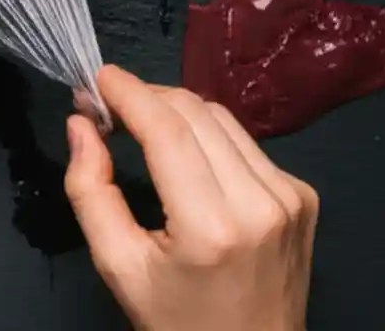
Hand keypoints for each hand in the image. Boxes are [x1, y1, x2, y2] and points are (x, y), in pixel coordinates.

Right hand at [65, 66, 317, 330]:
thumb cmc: (177, 323)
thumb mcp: (120, 268)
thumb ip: (90, 192)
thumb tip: (80, 125)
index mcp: (211, 226)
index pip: (167, 131)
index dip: (129, 94)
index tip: (97, 77)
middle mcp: (260, 202)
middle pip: (197, 114)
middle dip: (148, 96)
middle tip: (109, 103)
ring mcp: (290, 196)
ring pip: (224, 121)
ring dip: (179, 112)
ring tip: (142, 122)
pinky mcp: (304, 196)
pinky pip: (247, 146)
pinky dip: (210, 139)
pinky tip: (188, 158)